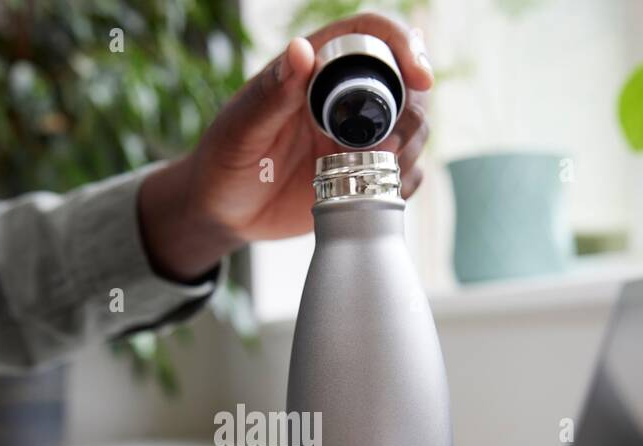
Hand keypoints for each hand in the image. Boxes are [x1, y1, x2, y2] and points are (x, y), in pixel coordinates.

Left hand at [138, 13, 433, 280]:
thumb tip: (301, 49)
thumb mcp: (242, 129)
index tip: (420, 76)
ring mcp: (355, 136)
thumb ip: (272, 93)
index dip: (404, 46)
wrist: (222, 212)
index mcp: (314, 68)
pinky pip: (401, 171)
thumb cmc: (223, 162)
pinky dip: (404, 180)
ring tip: (382, 170)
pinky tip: (382, 191)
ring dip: (412, 147)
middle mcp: (341, 97)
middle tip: (393, 146)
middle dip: (412, 110)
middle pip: (403, 83)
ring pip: (411, 126)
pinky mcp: (361, 172)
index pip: (371, 36)